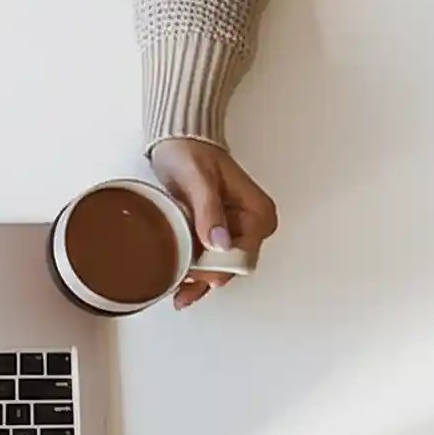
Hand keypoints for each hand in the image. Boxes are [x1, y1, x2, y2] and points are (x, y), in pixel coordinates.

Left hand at [149, 139, 278, 309]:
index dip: (219, 269)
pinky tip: (177, 284)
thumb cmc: (191, 152)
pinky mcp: (214, 234)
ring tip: (176, 292)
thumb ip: (209, 209)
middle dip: (205, 278)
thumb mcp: (198, 179)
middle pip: (231, 266)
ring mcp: (232, 232)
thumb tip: (219, 242)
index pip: (244, 254)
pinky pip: (206, 260)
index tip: (196, 273)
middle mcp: (250, 226)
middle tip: (179, 289)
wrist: (176, 142)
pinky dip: (192, 271)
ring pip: (218, 268)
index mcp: (257, 213)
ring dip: (197, 280)